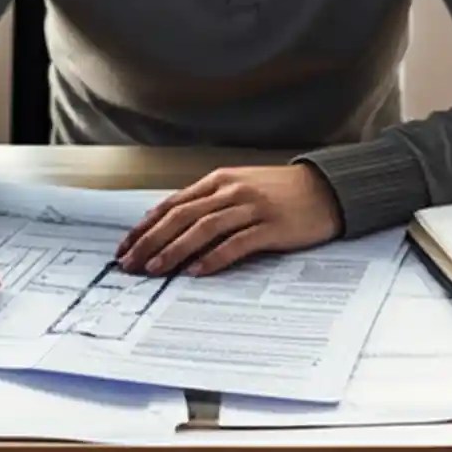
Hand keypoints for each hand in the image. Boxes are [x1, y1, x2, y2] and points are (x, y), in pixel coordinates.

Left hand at [116, 165, 341, 277]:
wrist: (326, 189)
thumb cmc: (277, 192)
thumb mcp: (237, 188)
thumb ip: (206, 203)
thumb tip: (168, 226)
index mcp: (217, 181)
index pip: (172, 204)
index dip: (145, 226)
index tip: (125, 246)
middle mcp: (230, 191)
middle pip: (181, 216)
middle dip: (151, 241)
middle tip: (131, 263)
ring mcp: (251, 208)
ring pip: (204, 228)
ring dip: (175, 249)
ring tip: (155, 268)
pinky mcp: (271, 227)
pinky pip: (236, 243)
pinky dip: (214, 258)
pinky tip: (197, 271)